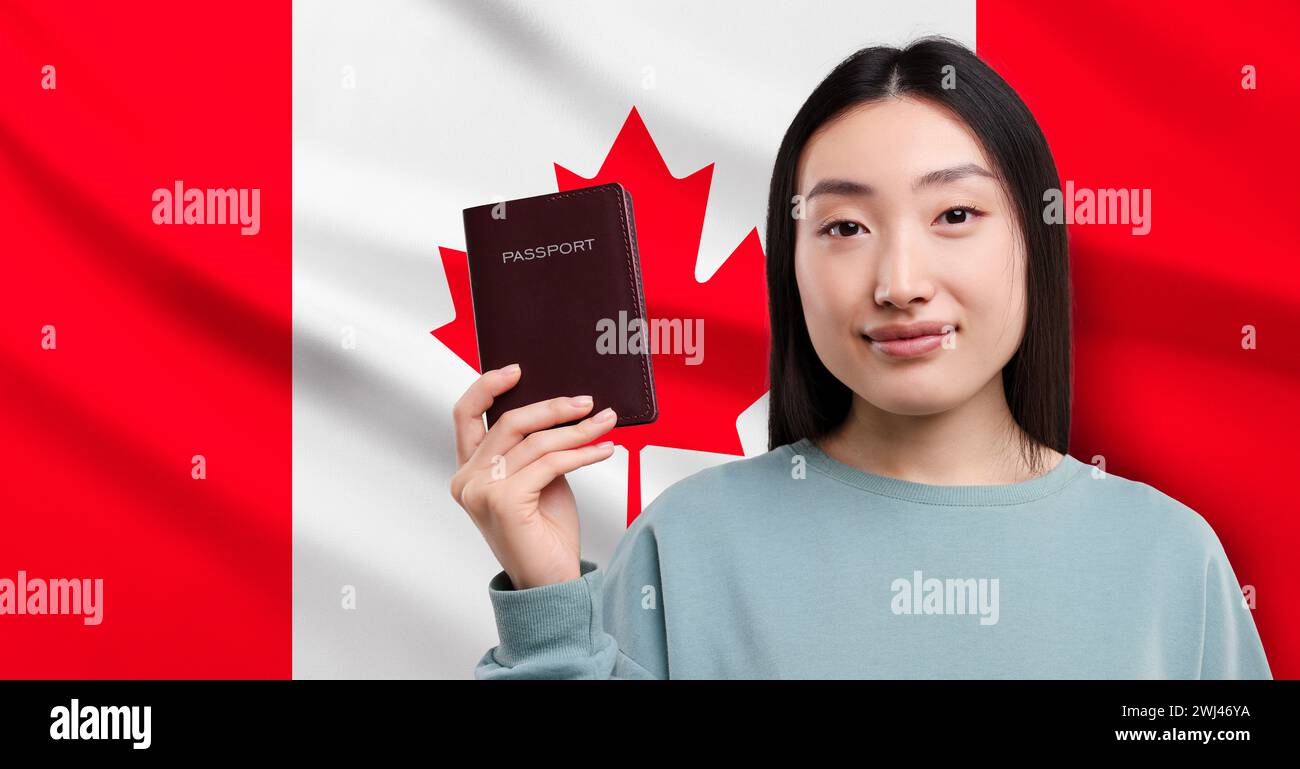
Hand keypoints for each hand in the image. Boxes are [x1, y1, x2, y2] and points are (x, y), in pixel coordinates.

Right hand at [449, 364, 617, 588]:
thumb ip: (534, 447)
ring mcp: (480, 492)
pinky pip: (549, 465)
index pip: (465, 416)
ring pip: (535, 443)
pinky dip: (581, 454)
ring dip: (577, 431)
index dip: (487, 387)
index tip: (517, 370)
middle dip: (552, 408)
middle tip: (587, 402)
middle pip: (508, 423)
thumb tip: (561, 405)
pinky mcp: (502, 503)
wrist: (551, 580)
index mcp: (468, 471)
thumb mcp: (538, 477)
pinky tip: (602, 450)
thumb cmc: (544, 530)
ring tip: (605, 424)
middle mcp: (466, 480)